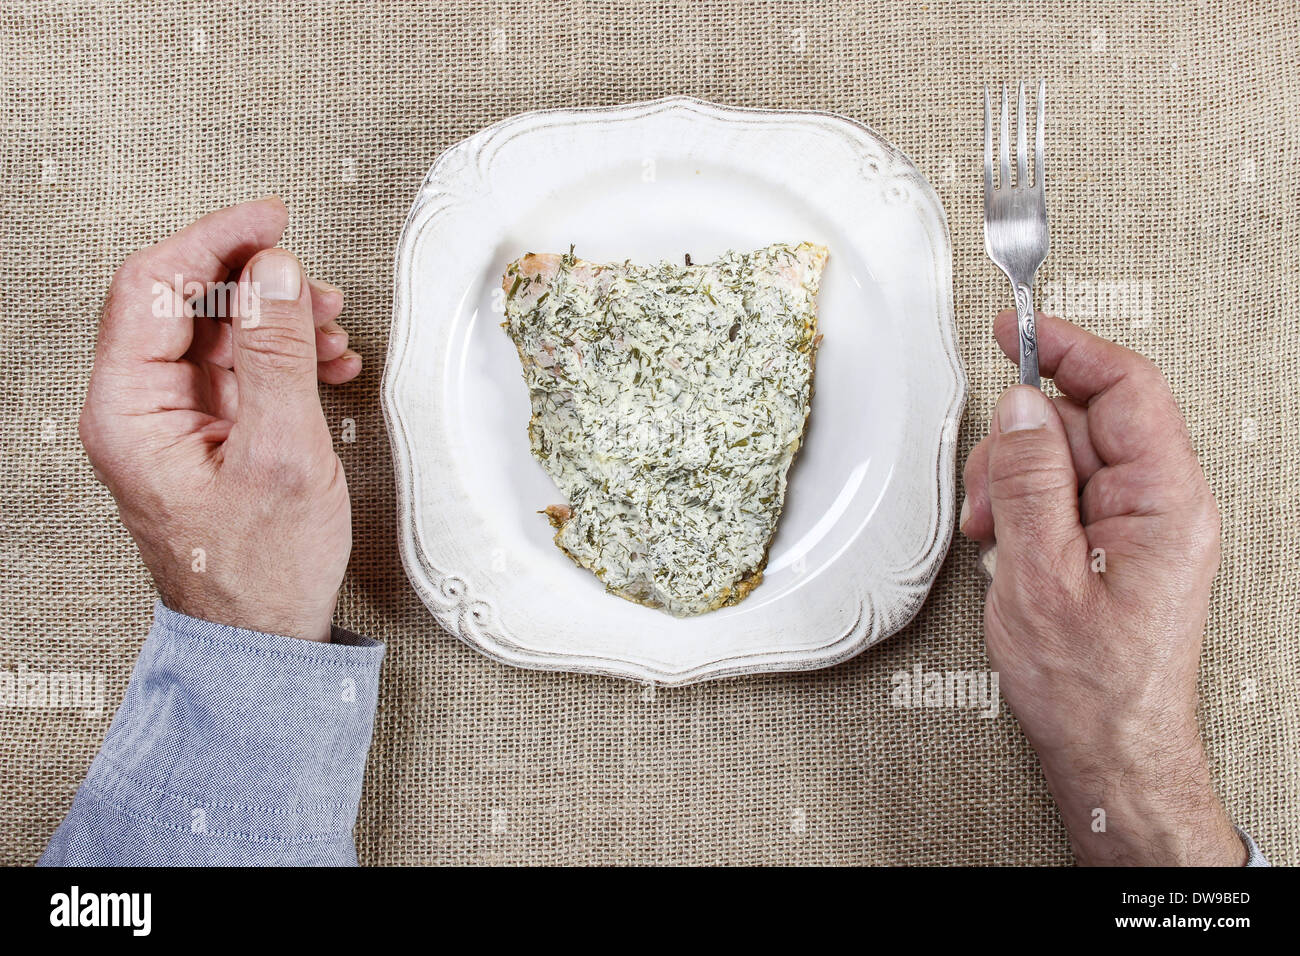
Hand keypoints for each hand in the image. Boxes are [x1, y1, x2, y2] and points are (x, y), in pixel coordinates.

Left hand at [79, 198, 361, 642]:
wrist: (262, 640)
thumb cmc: (259, 573)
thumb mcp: (282, 456)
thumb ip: (275, 355)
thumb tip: (273, 272)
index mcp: (129, 412)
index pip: (153, 286)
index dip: (213, 240)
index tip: (269, 220)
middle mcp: (138, 410)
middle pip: (182, 301)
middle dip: (253, 280)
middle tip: (310, 281)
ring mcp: (171, 422)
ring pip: (214, 330)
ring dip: (274, 317)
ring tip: (327, 330)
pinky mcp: (205, 434)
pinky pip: (237, 368)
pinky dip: (282, 354)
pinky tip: (323, 364)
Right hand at [961, 310, 1242, 864]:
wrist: (1109, 752)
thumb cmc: (1091, 687)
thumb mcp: (1041, 576)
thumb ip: (1029, 481)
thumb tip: (1019, 408)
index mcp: (1166, 502)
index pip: (1127, 388)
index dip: (1069, 350)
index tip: (1020, 329)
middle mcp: (1162, 506)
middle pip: (1085, 422)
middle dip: (1022, 445)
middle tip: (988, 493)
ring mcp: (1139, 526)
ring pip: (1065, 458)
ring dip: (1015, 483)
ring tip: (995, 534)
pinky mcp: (1113, 546)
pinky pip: (1062, 496)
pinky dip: (1022, 509)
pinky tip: (1006, 545)